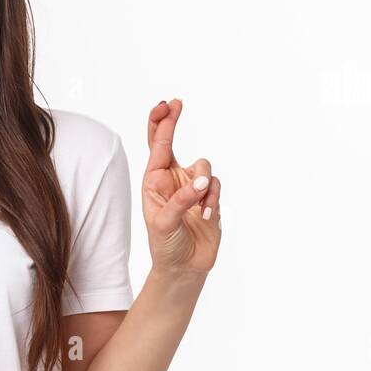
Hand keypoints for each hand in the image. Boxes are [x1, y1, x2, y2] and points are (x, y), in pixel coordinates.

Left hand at [140, 98, 221, 275]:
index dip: (159, 124)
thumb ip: (181, 200)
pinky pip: (216, 186)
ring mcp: (192, 187)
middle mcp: (172, 179)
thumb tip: (201, 182)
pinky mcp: (210, 197)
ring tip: (199, 210)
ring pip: (204, 167)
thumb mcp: (164, 224)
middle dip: (172, 123)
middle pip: (172, 142)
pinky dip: (213, 200)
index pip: (155, 147)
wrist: (185, 267)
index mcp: (154, 182)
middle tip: (176, 103)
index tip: (166, 105)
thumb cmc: (165, 245)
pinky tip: (206, 218)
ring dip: (203, 186)